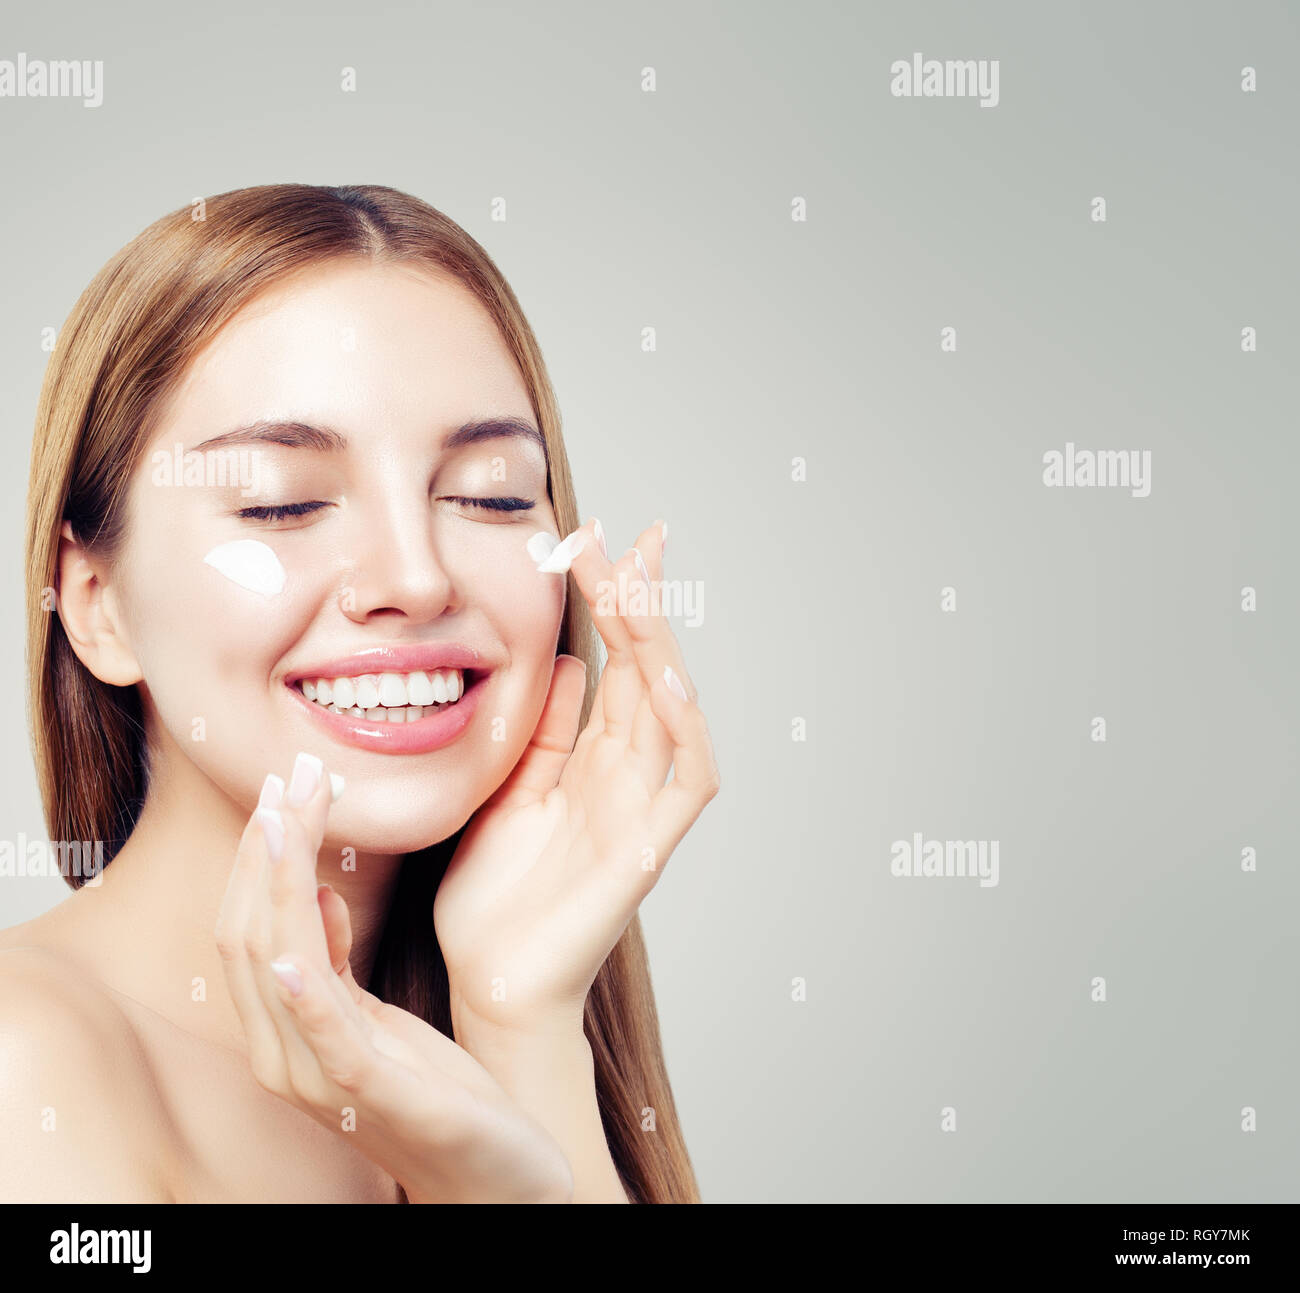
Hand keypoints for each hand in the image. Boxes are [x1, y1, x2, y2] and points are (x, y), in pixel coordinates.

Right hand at [214, 753, 573, 1203]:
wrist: (494, 1177)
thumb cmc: (434, 1094)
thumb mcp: (377, 1016)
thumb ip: (336, 962)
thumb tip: (315, 892)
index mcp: (286, 1030)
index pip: (248, 928)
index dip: (260, 854)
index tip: (286, 784)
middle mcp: (286, 1055)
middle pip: (252, 936)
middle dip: (267, 851)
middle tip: (290, 777)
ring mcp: (323, 1079)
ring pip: (277, 967)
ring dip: (277, 888)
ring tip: (283, 820)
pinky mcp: (373, 1096)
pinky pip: (325, 1038)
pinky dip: (302, 991)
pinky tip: (294, 947)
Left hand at [435, 518, 720, 1042]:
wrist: (491, 985)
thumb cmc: (493, 899)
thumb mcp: (508, 790)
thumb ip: (545, 732)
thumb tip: (571, 661)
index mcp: (589, 761)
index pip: (613, 663)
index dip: (612, 602)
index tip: (599, 539)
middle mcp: (625, 775)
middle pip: (646, 670)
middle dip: (642, 600)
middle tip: (636, 534)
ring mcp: (642, 809)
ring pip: (670, 708)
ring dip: (658, 642)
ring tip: (640, 578)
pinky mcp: (649, 849)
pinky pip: (687, 777)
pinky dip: (683, 725)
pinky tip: (662, 673)